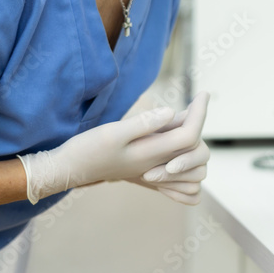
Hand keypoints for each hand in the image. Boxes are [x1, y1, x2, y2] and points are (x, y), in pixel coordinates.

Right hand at [16, 93, 208, 203]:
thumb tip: (172, 113)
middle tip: (186, 107)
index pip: (189, 135)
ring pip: (192, 167)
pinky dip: (186, 168)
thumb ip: (142, 123)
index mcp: (151, 153)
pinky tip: (176, 142)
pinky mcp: (147, 174)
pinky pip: (178, 180)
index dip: (200, 112)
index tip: (202, 92)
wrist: (70, 170)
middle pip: (197, 151)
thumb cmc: (87, 149)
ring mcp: (153, 173)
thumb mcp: (112, 132)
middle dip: (198, 127)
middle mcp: (158, 166)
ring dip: (193, 144)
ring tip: (179, 122)